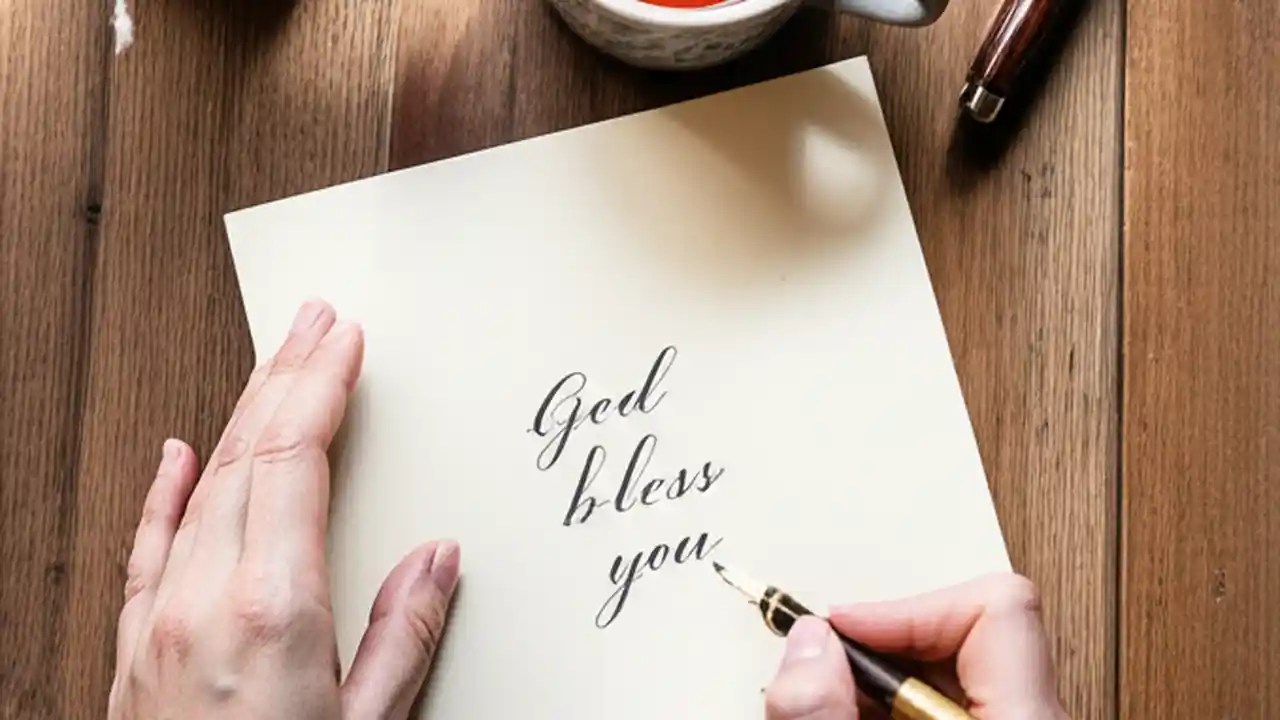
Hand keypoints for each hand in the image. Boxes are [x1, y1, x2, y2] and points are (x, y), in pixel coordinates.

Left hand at [109, 300, 459, 719]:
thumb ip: (403, 637)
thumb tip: (435, 559)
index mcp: (272, 612)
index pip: (295, 461)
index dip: (320, 388)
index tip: (342, 340)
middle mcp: (202, 601)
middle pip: (245, 454)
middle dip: (285, 375)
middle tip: (313, 320)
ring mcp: (156, 622)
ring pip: (198, 486)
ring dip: (239, 415)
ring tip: (272, 364)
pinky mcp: (130, 650)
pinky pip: (145, 547)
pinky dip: (160, 491)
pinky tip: (171, 454)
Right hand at [764, 573, 1066, 719]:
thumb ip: (830, 717)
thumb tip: (808, 649)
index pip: (997, 606)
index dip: (905, 606)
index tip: (842, 626)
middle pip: (967, 628)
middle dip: (882, 643)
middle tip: (825, 670)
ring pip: (954, 666)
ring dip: (882, 676)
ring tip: (834, 701)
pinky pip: (952, 700)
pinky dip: (893, 706)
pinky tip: (856, 718)